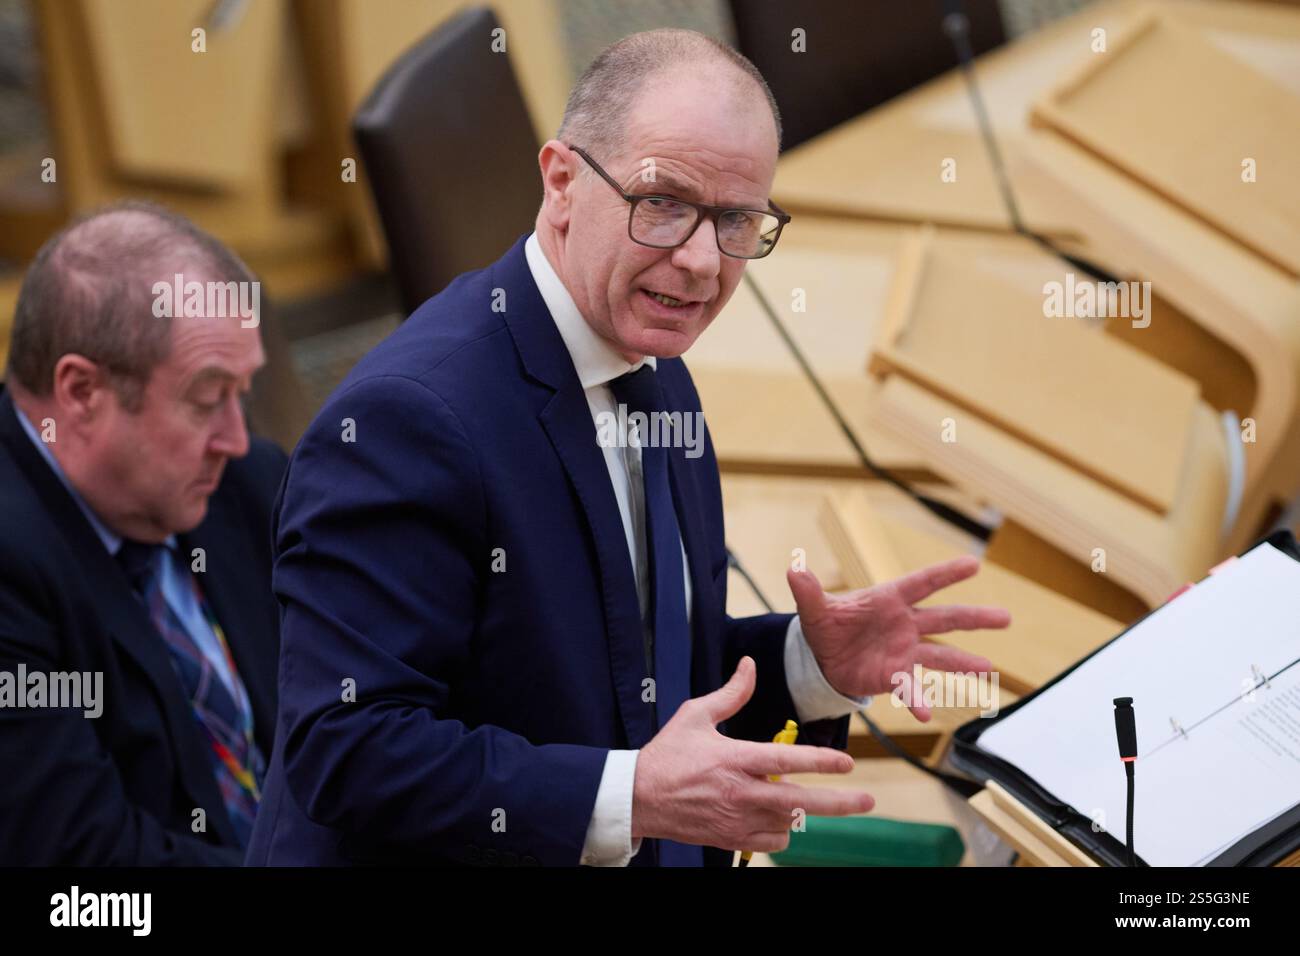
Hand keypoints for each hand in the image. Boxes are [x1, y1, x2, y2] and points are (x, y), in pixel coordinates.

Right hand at [631, 657, 873, 852]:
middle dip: (839, 803)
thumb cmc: (667, 754)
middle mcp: (740, 793)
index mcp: (734, 759)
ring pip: (789, 824)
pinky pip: (771, 841)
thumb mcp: (695, 715)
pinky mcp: (731, 839)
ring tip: (800, 800)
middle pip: (801, 802)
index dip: (821, 761)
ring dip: (801, 813)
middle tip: (867, 801)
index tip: (848, 762)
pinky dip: (780, 830)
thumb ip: (730, 693)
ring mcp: (737, 820)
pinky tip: (774, 816)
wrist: (638, 798)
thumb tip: (750, 665)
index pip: (787, 761)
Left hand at [790, 556, 1009, 720]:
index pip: (921, 583)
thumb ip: (808, 591)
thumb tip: (793, 568)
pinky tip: (926, 714)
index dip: (946, 574)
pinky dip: (917, 700)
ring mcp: (904, 651)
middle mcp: (904, 624)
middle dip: (975, 618)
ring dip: (964, 663)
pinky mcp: (895, 676)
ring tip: (989, 669)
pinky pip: (911, 689)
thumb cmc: (826, 624)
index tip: (974, 564)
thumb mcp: (814, 609)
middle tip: (1006, 617)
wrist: (822, 657)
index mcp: (888, 599)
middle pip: (945, 618)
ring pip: (940, 655)